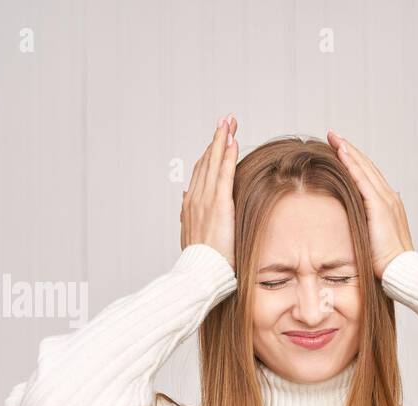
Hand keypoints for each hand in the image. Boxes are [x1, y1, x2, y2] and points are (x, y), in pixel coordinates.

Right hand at [181, 114, 238, 268]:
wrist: (199, 273)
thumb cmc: (201, 262)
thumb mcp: (192, 234)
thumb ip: (190, 214)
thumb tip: (185, 197)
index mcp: (191, 204)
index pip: (201, 173)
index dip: (209, 153)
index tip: (217, 139)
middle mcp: (195, 198)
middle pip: (206, 162)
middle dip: (216, 139)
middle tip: (225, 120)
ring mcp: (205, 199)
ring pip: (213, 162)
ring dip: (221, 139)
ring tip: (229, 122)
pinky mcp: (218, 204)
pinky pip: (224, 173)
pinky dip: (227, 154)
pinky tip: (232, 140)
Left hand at [327, 130, 413, 278]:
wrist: (400, 270)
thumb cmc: (388, 262)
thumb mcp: (376, 238)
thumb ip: (369, 226)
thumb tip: (358, 223)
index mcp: (389, 204)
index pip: (370, 176)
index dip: (356, 161)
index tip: (341, 150)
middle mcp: (390, 197)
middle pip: (367, 167)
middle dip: (350, 149)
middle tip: (334, 135)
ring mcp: (386, 200)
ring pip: (365, 169)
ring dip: (349, 151)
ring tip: (334, 138)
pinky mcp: (379, 206)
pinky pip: (362, 180)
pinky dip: (352, 165)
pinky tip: (341, 153)